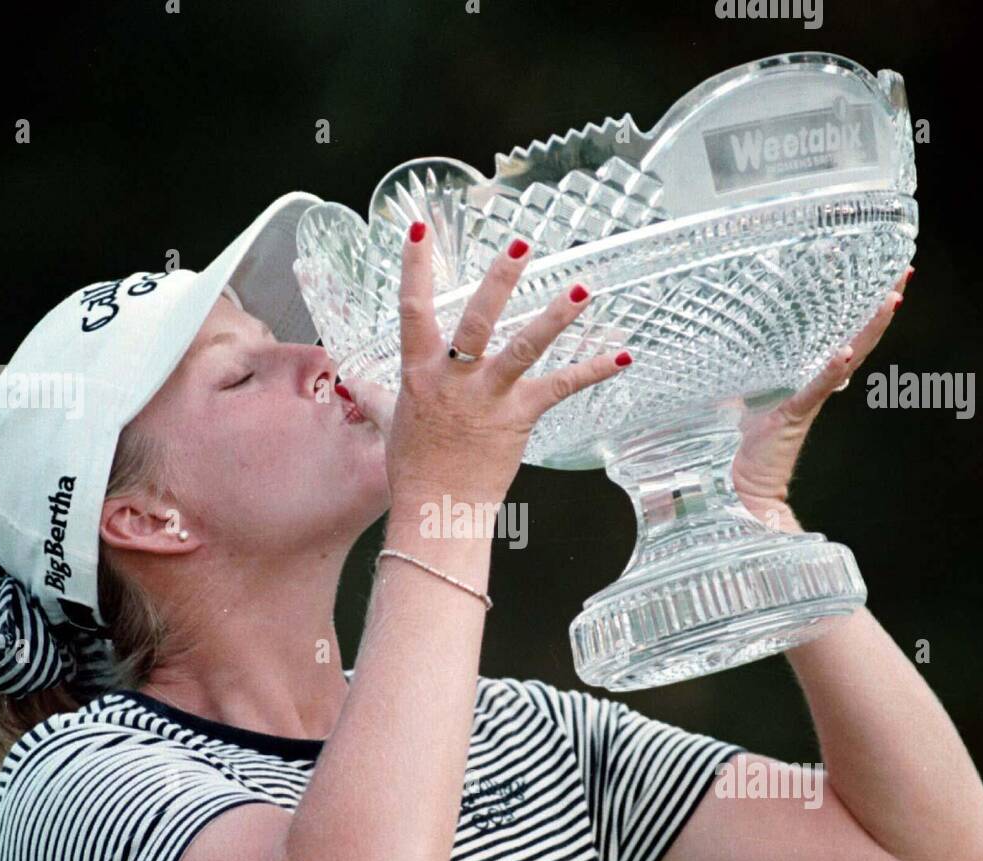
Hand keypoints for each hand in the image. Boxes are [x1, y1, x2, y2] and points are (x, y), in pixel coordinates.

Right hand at [348, 225, 631, 507]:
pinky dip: (593, 371)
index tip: (421, 230)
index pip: (413, 311)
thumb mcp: (390, 424)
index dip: (415, 268)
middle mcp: (454, 379)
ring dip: (554, 318)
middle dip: (499, 281)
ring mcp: (488, 398)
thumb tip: (360, 385)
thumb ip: (377, 398)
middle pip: (477, 321)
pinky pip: (560, 388)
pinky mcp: (518, 418)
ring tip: (581, 289)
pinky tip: (623, 355)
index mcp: (419, 373)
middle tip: (520, 247)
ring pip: (523, 348)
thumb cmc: (414, 469)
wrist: (437, 509)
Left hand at [732, 266, 913, 531]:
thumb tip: (723, 345)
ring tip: (890, 300)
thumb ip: (742, 372)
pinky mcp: (795, 414)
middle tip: (903, 273)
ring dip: (869, 329)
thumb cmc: (740, 445)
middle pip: (855, 338)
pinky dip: (830, 371)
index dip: (855, 305)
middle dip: (879, 306)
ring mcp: (808, 398)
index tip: (874, 273)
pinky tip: (844, 353)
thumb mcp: (740, 395)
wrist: (739, 485)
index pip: (836, 333)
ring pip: (846, 357)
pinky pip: (815, 389)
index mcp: (804, 376)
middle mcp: (814, 384)